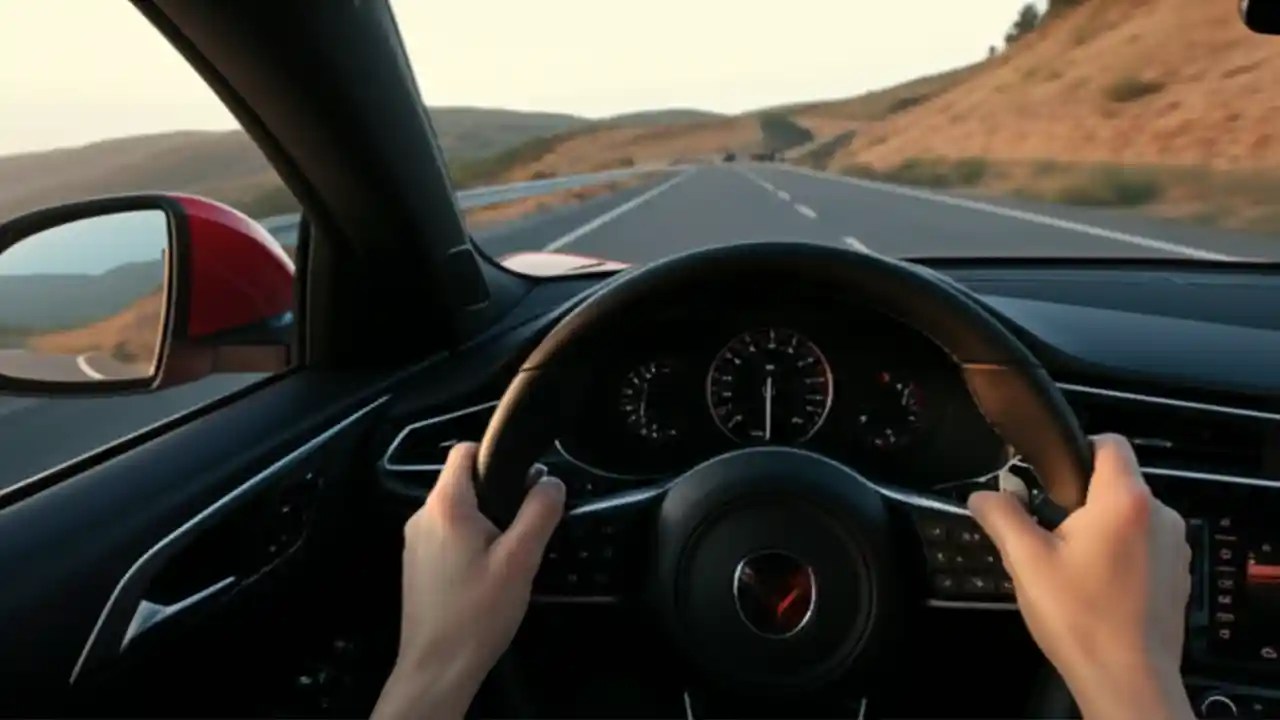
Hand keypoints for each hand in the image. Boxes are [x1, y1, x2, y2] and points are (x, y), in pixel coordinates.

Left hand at [372, 443, 564, 719]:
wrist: (437, 667)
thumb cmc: (478, 612)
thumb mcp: (520, 560)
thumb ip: (539, 513)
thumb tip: (552, 481)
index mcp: (446, 505)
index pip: (465, 451)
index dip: (496, 454)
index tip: (525, 477)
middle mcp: (423, 515)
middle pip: (463, 482)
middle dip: (497, 494)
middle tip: (526, 524)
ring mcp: (415, 541)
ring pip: (457, 511)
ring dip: (485, 521)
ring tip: (510, 553)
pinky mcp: (416, 564)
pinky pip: (447, 535)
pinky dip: (470, 542)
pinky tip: (488, 572)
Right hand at [968, 434, 1193, 719]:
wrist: (1127, 680)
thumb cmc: (1078, 616)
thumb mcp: (1026, 561)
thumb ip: (1001, 516)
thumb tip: (981, 495)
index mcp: (1125, 499)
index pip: (1110, 443)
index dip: (1078, 449)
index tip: (1049, 476)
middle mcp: (1160, 514)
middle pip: (1117, 482)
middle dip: (1082, 498)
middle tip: (1049, 532)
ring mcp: (1174, 546)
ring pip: (1130, 516)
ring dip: (1102, 528)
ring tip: (1071, 564)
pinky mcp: (1177, 575)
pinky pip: (1145, 545)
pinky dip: (1122, 553)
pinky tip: (1098, 586)